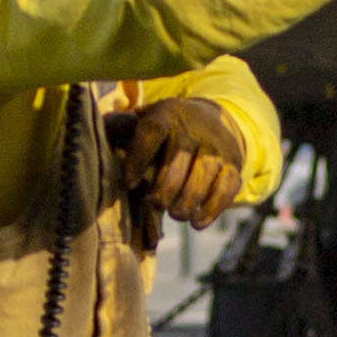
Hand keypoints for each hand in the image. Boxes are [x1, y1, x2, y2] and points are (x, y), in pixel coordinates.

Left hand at [111, 94, 253, 232]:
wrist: (214, 123)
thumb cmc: (166, 130)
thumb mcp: (145, 121)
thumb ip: (123, 129)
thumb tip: (102, 131)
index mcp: (167, 113)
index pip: (152, 132)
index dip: (139, 157)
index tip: (129, 183)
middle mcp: (195, 128)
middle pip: (178, 162)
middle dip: (163, 190)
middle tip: (154, 203)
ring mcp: (217, 147)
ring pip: (203, 177)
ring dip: (186, 203)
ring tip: (176, 214)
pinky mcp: (234, 166)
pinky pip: (226, 189)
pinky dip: (211, 210)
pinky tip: (197, 223)